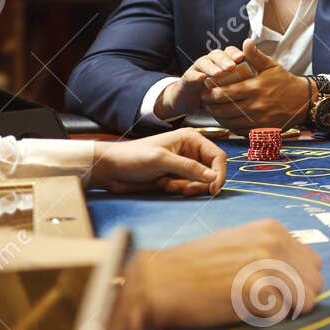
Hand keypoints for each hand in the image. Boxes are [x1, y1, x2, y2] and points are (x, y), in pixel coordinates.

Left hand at [89, 129, 227, 195]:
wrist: (110, 169)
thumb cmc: (133, 157)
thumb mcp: (161, 160)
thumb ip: (189, 168)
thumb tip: (214, 178)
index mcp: (191, 139)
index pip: (217, 156)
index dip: (219, 173)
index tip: (213, 190)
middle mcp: (191, 151)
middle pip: (211, 171)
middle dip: (199, 183)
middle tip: (183, 190)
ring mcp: (183, 165)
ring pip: (200, 181)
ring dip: (186, 187)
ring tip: (166, 185)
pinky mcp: (176, 177)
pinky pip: (188, 187)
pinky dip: (179, 189)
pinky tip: (163, 185)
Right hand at [131, 220, 323, 329]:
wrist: (158, 280)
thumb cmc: (194, 268)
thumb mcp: (239, 244)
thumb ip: (270, 251)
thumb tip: (301, 273)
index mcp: (273, 229)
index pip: (312, 263)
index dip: (297, 283)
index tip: (275, 292)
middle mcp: (275, 242)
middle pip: (315, 283)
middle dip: (296, 298)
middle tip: (265, 305)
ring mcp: (268, 262)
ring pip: (306, 300)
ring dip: (283, 310)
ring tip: (252, 307)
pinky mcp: (259, 287)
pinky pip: (282, 314)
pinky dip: (265, 320)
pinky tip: (239, 310)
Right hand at [162, 46, 255, 116]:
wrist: (190, 99)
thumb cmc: (215, 90)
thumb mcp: (230, 84)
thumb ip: (242, 77)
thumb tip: (263, 76)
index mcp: (222, 61)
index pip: (230, 52)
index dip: (236, 53)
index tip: (243, 58)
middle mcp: (210, 62)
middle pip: (217, 55)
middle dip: (225, 59)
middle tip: (232, 66)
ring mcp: (197, 69)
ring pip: (204, 62)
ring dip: (212, 67)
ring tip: (219, 73)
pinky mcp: (187, 79)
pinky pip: (191, 75)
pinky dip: (196, 76)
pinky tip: (202, 79)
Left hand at [202, 39, 309, 130]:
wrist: (303, 101)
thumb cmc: (285, 82)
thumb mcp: (272, 66)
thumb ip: (255, 56)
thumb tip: (245, 42)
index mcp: (255, 88)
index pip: (224, 93)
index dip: (210, 93)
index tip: (205, 90)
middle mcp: (255, 106)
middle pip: (223, 109)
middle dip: (210, 106)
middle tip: (205, 101)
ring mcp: (257, 120)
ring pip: (229, 121)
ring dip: (218, 116)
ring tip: (213, 110)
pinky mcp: (261, 130)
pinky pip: (238, 130)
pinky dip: (230, 125)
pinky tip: (227, 119)